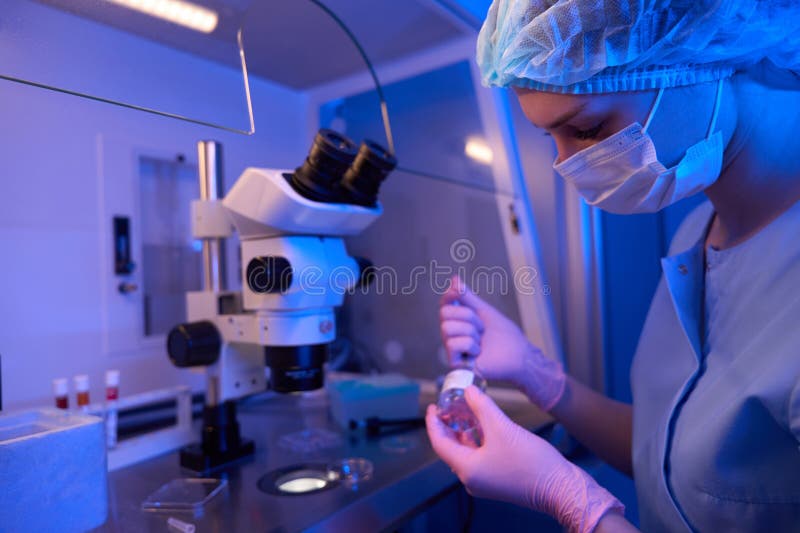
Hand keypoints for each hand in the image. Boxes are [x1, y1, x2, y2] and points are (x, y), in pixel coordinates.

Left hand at [426, 386, 623, 532]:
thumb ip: (482, 407)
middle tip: (449, 406)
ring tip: (465, 412)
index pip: (439, 444)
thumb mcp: (503, 428)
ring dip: (464, 433)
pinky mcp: (498, 481)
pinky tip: (484, 426)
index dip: (434, 423)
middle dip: (449, 427)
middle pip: (451, 449)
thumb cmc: (530, 461)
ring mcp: (485, 482)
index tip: (433, 406)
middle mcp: (471, 479)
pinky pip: (479, 458)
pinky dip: (478, 441)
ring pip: (466, 453)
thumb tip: (468, 390)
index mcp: (467, 469)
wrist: (560, 488)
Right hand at [440, 275, 565, 410]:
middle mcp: (452, 335)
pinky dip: (470, 345)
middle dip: (467, 316)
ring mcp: (453, 349)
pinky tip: (478, 353)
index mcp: (459, 322)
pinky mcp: (455, 363)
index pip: (444, 305)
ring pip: (447, 328)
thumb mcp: (483, 311)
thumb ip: (467, 297)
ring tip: (481, 341)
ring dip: (470, 331)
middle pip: (444, 314)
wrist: (518, 355)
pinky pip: (452, 344)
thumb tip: (454, 279)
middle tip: (481, 327)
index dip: (449, 296)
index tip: (457, 291)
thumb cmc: (504, 335)